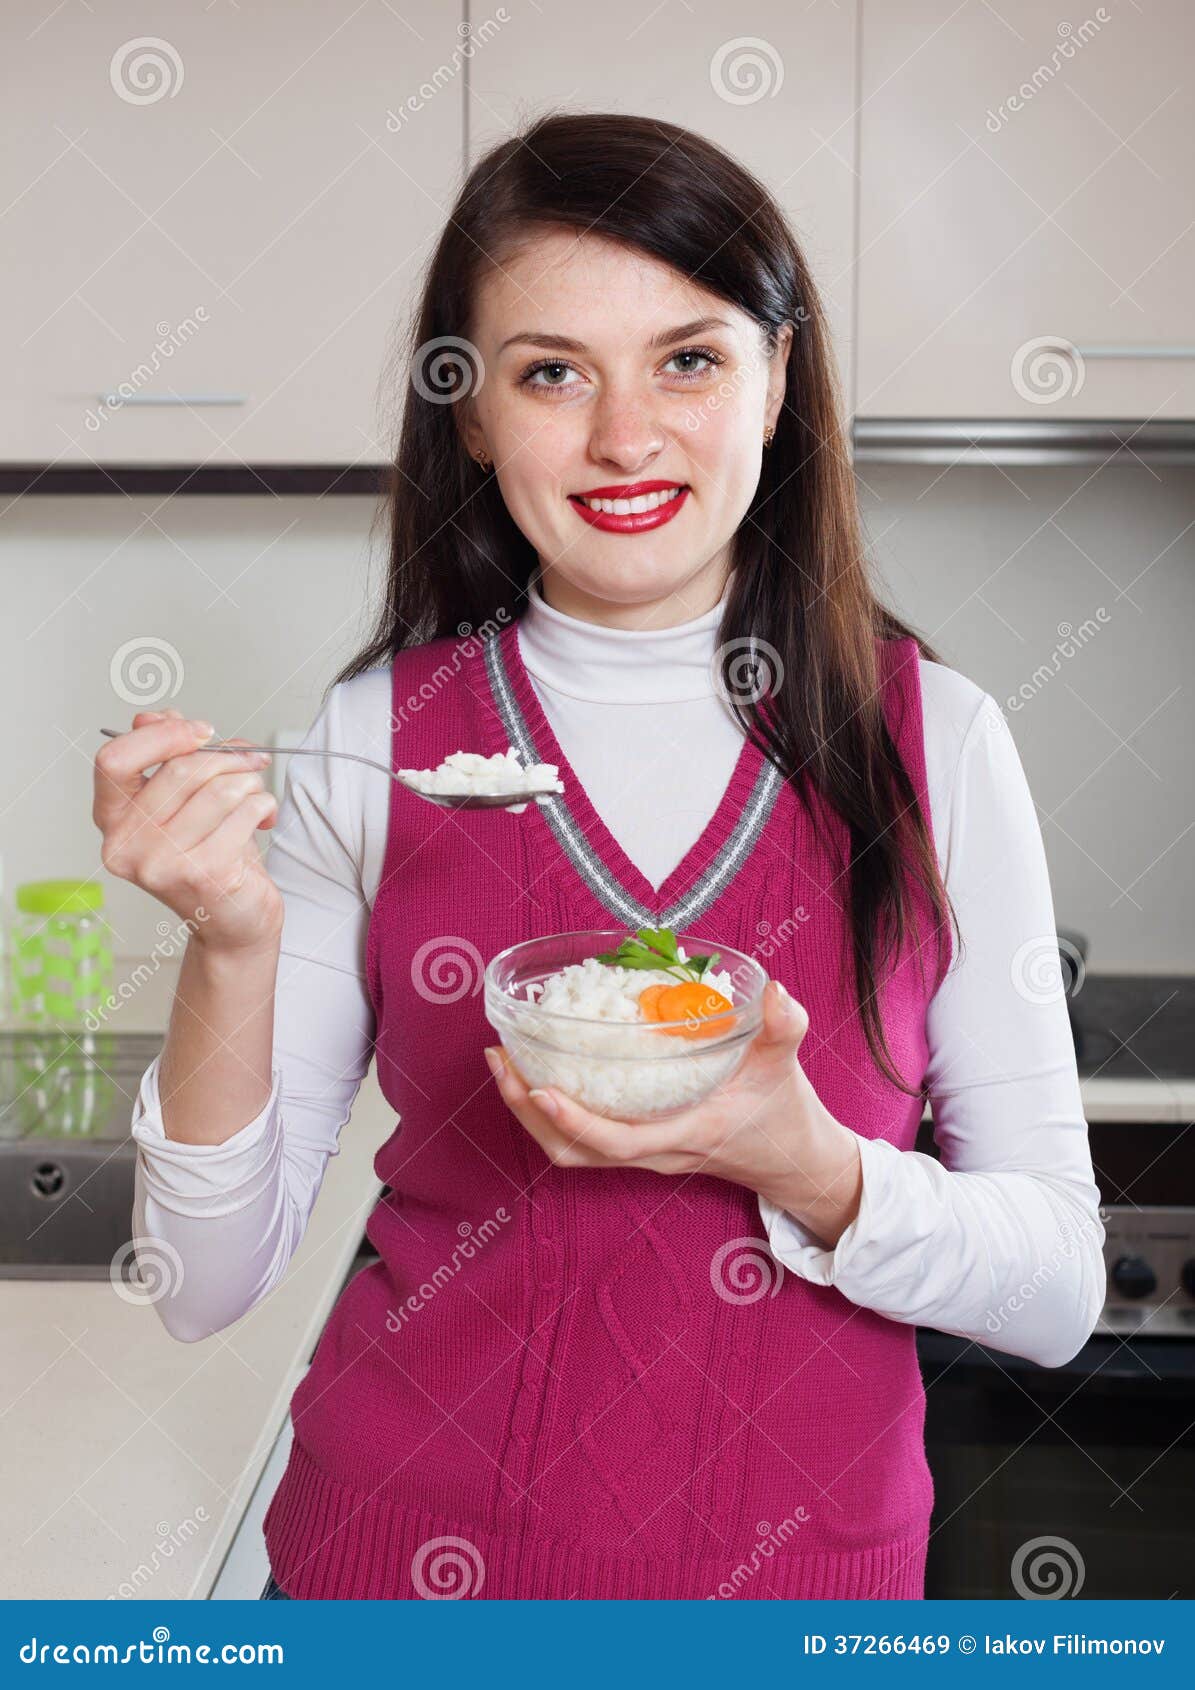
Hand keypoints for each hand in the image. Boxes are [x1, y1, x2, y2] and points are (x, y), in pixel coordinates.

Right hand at [93, 705, 283, 954]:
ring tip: (256, 796)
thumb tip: (159, 716)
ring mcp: (162, 864)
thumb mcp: (184, 801)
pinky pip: (244, 812)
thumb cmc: (211, 856)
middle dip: (227, 758)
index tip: (202, 732)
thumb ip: (167, 756)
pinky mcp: (204, 875)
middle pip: (180, 770)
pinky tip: (264, 819)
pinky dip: (264, 806)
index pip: (114, 759)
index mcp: (112, 820)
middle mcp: (126, 846)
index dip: (162, 736)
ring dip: (250, 783)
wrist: (234, 922)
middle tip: (251, 761)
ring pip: (219, 789)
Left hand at [484, 979, 863, 1249]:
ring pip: (571, 1151)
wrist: (790, 1161)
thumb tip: (776, 993)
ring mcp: (643, 1156)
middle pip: (574, 1152)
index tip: (539, 1088)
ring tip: (506, 1063)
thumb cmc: (783, 1114)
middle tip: (501, 1060)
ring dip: (528, 1112)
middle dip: (526, 1112)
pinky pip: (582, 1140)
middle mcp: (655, 1153)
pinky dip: (550, 1112)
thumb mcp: (784, 1066)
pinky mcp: (638, 1148)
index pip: (619, 1141)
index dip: (575, 1121)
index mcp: (685, 1133)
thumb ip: (784, 1028)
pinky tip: (541, 1070)